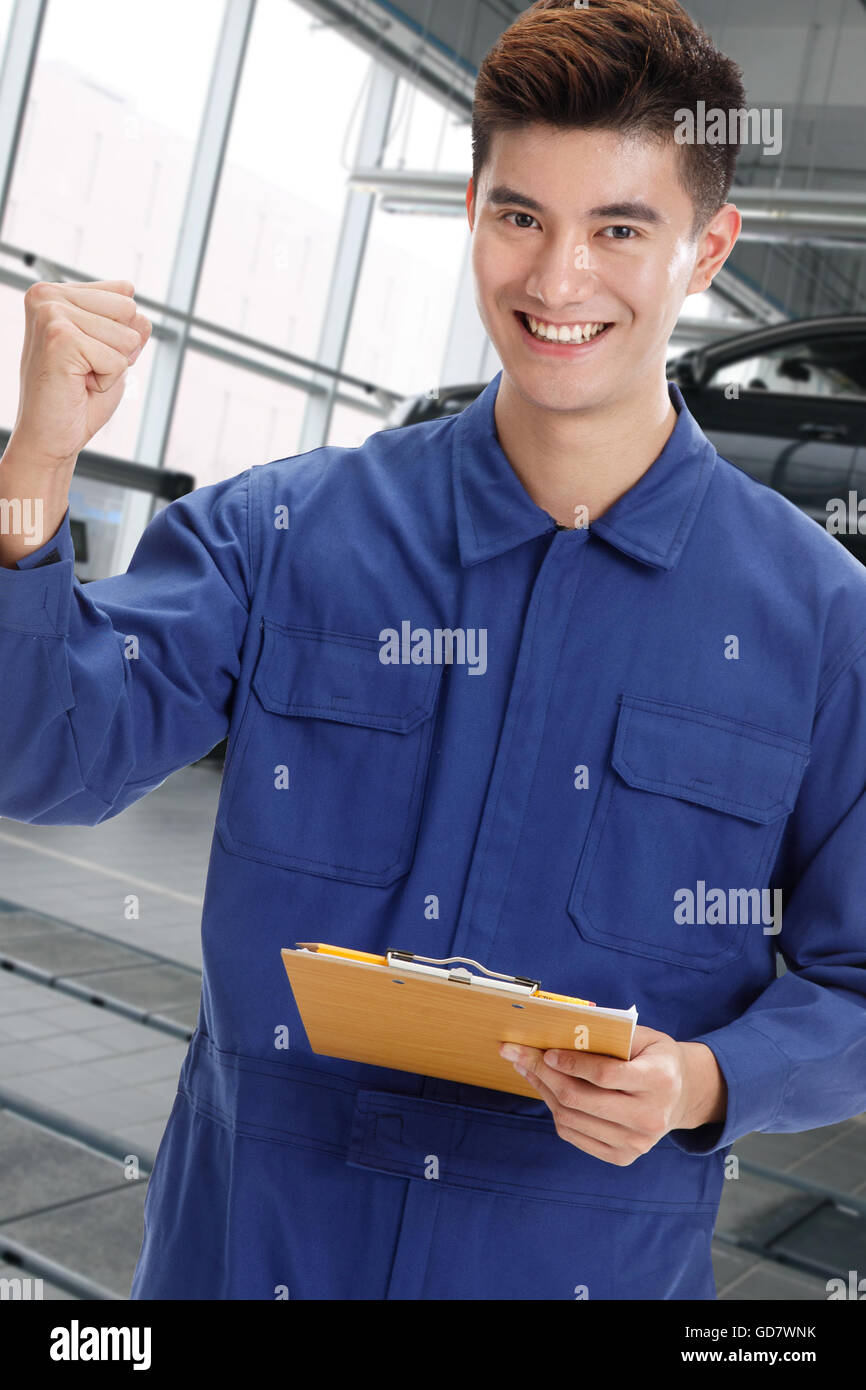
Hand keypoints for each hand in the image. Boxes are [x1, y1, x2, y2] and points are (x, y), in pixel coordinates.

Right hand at [11, 279, 151, 466]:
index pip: (125, 293)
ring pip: (127, 336)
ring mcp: (51, 314)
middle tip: (86, 369)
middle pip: (129, 310)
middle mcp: (48, 295)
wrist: (51, 436)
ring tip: (80, 377)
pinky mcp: (60, 339)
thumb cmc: (79, 398)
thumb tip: (142, 316)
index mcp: (57, 292)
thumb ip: (129, 327)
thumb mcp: (112, 352)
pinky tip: (78, 386)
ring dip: (112, 367)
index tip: (89, 355)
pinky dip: (106, 381)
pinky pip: (117, 360)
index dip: (121, 334)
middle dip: (119, 349)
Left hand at [499, 1026, 726, 1165]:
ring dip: (543, 1091)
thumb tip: (559, 1031)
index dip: (571, 1063)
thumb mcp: (643, 1037)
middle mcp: (650, 1117)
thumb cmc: (655, 1058)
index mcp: (659, 1080)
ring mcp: (637, 1143)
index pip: (605, 1075)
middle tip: (519, 1054)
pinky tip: (546, 1091)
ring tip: (527, 1068)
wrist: (680, 1095)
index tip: (546, 1051)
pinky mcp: (623, 1157)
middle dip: (543, 1074)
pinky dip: (555, 1111)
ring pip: (572, 1119)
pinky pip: (575, 1135)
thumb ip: (609, 1034)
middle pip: (581, 1099)